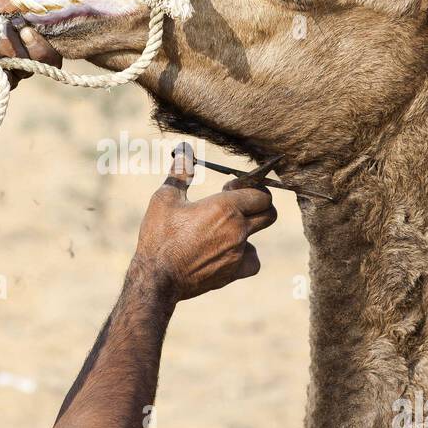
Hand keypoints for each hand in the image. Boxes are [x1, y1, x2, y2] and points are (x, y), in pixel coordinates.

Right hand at [134, 143, 276, 300]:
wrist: (158, 277)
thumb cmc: (159, 236)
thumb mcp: (165, 198)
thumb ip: (181, 172)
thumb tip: (185, 150)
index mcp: (224, 207)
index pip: (260, 193)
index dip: (250, 187)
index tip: (231, 188)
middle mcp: (237, 229)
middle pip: (269, 213)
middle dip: (258, 205)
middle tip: (235, 205)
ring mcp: (238, 253)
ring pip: (258, 236)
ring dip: (246, 230)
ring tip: (224, 230)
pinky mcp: (234, 273)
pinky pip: (252, 261)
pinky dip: (244, 255)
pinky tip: (228, 252)